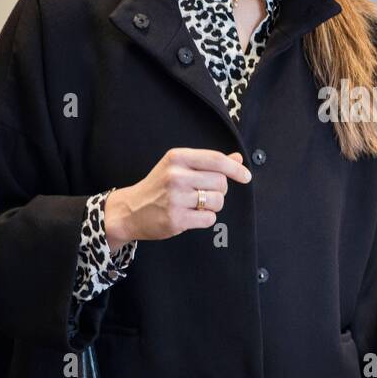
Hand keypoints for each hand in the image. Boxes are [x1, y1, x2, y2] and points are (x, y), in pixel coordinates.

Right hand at [103, 148, 251, 247]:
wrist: (130, 210)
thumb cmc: (159, 186)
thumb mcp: (179, 167)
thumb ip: (209, 162)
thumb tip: (238, 159)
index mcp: (177, 158)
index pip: (216, 159)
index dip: (235, 169)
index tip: (246, 176)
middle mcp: (176, 176)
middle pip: (221, 182)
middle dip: (219, 190)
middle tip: (204, 193)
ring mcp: (175, 198)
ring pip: (217, 201)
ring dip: (213, 205)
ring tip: (196, 204)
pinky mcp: (176, 219)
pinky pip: (209, 218)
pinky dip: (205, 219)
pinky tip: (191, 215)